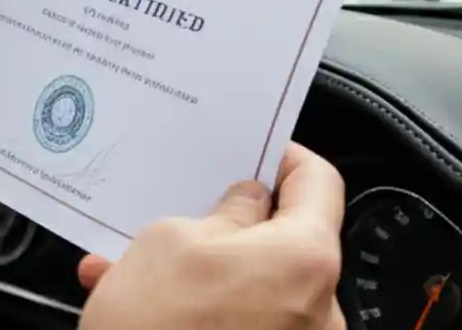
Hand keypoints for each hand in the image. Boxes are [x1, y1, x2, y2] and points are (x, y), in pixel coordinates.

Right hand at [77, 143, 346, 329]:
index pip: (319, 182)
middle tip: (191, 206)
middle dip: (234, 222)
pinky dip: (204, 309)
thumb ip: (222, 211)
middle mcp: (319, 309)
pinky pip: (244, 323)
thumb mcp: (170, 241)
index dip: (286, 157)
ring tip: (142, 261)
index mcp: (305, 259)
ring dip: (206, 269)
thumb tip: (246, 202)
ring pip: (257, 286)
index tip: (261, 149)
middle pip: (288, 240)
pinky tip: (144, 301)